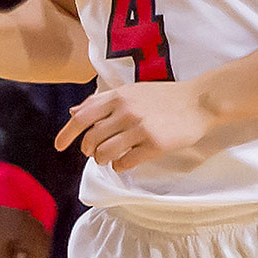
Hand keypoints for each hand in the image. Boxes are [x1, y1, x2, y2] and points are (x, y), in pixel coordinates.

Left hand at [56, 81, 217, 169]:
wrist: (198, 102)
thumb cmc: (164, 97)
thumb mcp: (131, 91)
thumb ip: (102, 101)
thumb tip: (75, 111)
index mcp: (118, 96)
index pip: (82, 116)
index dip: (67, 133)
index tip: (59, 146)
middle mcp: (126, 110)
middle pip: (91, 138)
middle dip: (87, 150)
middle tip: (93, 153)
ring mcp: (140, 127)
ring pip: (105, 152)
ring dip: (102, 160)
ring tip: (108, 158)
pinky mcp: (154, 144)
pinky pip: (126, 161)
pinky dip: (120, 166)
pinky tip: (125, 163)